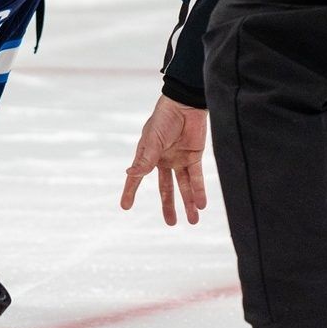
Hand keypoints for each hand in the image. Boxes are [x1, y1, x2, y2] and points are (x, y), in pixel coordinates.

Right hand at [119, 94, 209, 226]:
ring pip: (184, 186)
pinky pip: (197, 177)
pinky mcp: (194, 156)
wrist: (185, 103)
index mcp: (147, 155)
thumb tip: (130, 173)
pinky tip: (201, 204)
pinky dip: (199, 191)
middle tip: (170, 223)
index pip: (136, 177)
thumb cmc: (164, 118)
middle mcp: (163, 160)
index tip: (125, 206)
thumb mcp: (153, 139)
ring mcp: (179, 159)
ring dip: (188, 202)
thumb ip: (145, 158)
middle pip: (165, 187)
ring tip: (193, 221)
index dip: (130, 191)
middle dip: (168, 205)